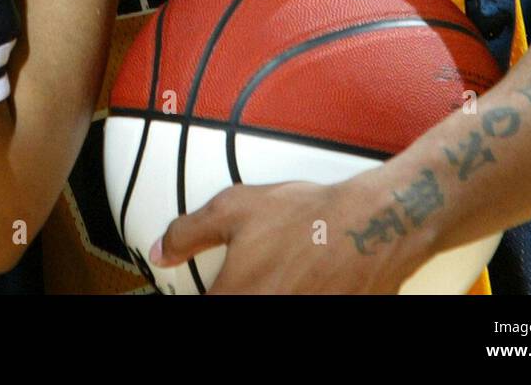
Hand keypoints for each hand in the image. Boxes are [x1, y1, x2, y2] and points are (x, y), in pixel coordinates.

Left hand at [151, 174, 430, 294]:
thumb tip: (160, 253)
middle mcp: (266, 315)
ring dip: (265, 296)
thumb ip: (187, 233)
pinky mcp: (331, 321)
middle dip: (236, 293)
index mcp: (235, 297)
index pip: (203, 309)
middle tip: (246, 278)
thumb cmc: (303, 216)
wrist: (369, 227)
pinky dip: (294, 298)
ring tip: (275, 278)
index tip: (212, 287)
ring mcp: (298, 321)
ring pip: (266, 315)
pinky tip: (298, 285)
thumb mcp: (233, 209)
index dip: (205, 295)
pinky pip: (298, 312)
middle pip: (233, 314)